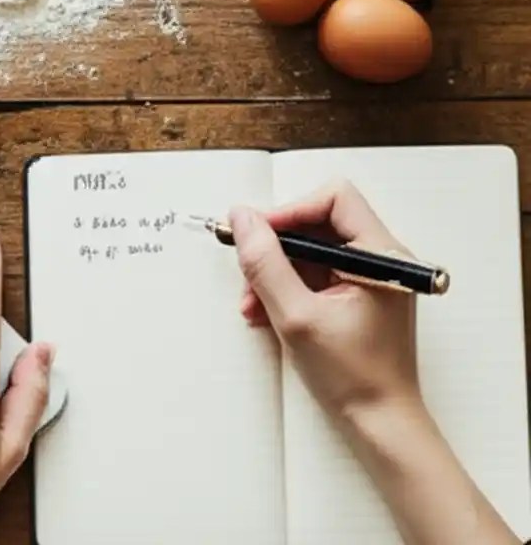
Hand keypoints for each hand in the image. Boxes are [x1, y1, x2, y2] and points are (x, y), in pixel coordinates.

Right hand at [229, 179, 419, 422]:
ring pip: (309, 251)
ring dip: (274, 272)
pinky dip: (286, 288)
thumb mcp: (297, 316)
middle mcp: (378, 259)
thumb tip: (242, 219)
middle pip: (317, 223)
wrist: (379, 422)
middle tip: (246, 272)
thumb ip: (266, 264)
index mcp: (380, 255)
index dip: (289, 211)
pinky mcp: (355, 295)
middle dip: (275, 247)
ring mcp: (367, 277)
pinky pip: (312, 275)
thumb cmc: (353, 376)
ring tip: (252, 304)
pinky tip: (265, 312)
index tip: (255, 234)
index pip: (334, 199)